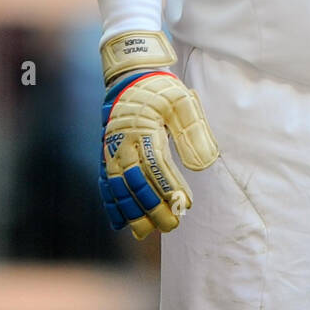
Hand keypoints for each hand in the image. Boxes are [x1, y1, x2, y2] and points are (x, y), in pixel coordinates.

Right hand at [98, 33, 218, 239]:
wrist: (130, 77)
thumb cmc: (161, 89)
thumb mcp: (183, 100)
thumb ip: (193, 130)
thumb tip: (204, 164)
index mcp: (143, 128)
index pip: (156, 163)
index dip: (169, 185)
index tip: (184, 203)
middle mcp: (122, 142)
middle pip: (136, 180)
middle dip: (152, 206)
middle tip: (172, 225)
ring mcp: (111, 150)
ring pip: (119, 187)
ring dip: (132, 212)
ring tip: (146, 232)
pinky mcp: (106, 155)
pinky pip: (106, 183)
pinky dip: (112, 204)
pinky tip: (119, 224)